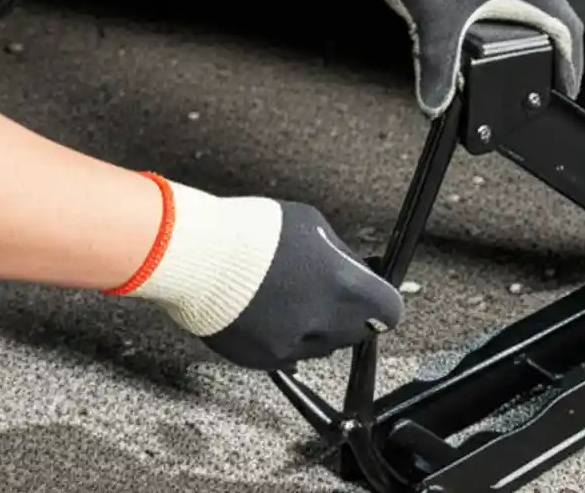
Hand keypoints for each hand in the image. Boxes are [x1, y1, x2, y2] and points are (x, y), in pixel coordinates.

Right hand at [197, 201, 402, 369]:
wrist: (195, 256)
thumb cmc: (252, 233)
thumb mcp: (312, 225)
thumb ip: (341, 256)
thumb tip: (357, 272)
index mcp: (342, 287)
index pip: (389, 311)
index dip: (382, 302)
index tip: (373, 296)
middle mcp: (321, 323)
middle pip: (356, 332)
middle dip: (347, 315)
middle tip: (324, 292)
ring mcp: (291, 346)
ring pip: (322, 348)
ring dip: (315, 329)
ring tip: (288, 298)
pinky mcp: (262, 359)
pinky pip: (288, 357)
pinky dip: (284, 340)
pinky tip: (268, 313)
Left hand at [371, 0, 584, 116]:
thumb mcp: (432, 24)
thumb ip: (437, 70)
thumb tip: (435, 104)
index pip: (567, 29)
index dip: (572, 64)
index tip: (568, 88)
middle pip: (550, 16)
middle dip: (548, 51)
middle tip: (540, 79)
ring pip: (524, 1)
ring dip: (523, 30)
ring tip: (509, 58)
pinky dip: (500, 14)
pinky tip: (474, 27)